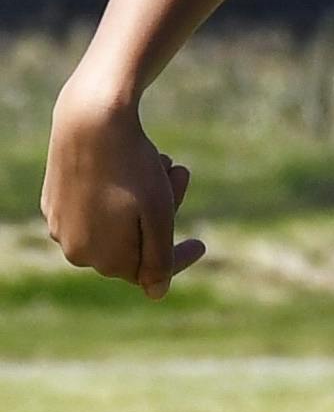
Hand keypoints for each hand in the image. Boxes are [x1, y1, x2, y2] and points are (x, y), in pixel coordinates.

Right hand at [42, 81, 204, 296]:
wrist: (91, 117)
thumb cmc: (132, 168)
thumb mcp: (158, 216)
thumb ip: (159, 260)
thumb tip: (156, 294)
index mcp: (101, 259)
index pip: (148, 271)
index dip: (178, 257)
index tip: (203, 244)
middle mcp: (74, 248)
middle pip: (135, 241)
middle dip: (165, 210)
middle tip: (182, 173)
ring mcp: (59, 223)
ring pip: (118, 219)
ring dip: (148, 195)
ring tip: (162, 160)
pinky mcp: (53, 199)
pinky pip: (96, 204)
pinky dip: (119, 189)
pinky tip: (135, 158)